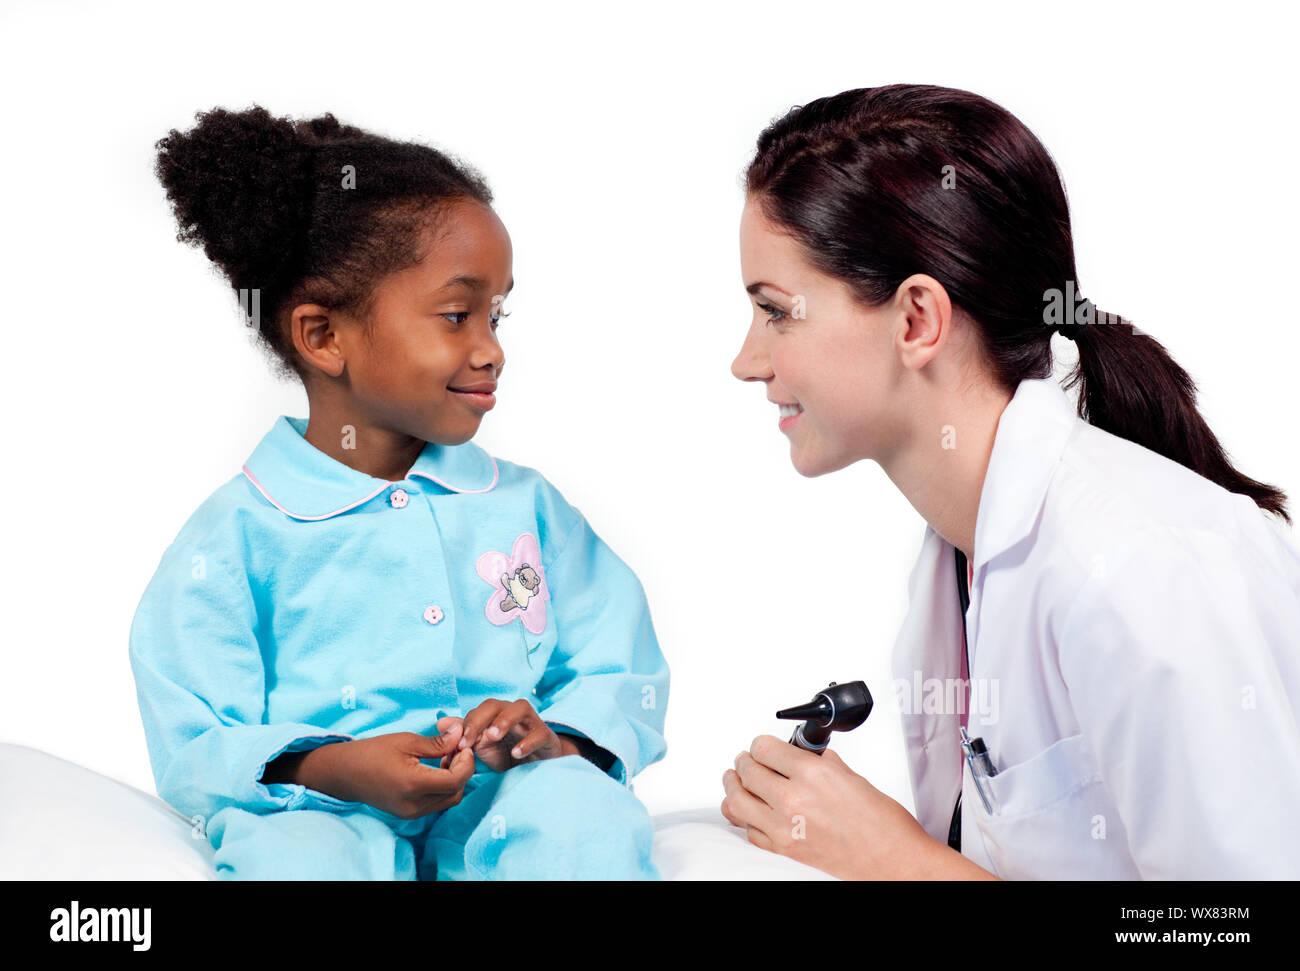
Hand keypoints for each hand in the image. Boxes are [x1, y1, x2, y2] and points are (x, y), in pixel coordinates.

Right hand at [289, 717, 474, 818]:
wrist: (344, 773)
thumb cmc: (372, 752)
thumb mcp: (406, 741)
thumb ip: (437, 742)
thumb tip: (461, 733)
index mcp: (413, 784)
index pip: (455, 780)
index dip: (466, 763)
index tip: (462, 745)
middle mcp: (414, 804)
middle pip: (456, 793)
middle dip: (463, 771)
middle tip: (457, 749)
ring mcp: (411, 812)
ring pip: (448, 800)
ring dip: (454, 780)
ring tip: (446, 758)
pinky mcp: (408, 813)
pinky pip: (436, 803)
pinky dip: (443, 787)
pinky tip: (435, 769)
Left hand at [457, 698, 571, 771]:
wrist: (538, 765)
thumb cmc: (507, 752)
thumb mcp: (482, 746)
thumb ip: (464, 735)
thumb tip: (440, 723)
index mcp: (495, 715)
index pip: (477, 711)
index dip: (466, 726)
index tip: (456, 748)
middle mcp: (512, 713)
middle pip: (495, 704)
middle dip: (479, 720)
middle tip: (469, 742)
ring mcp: (532, 722)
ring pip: (520, 708)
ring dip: (504, 720)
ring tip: (492, 737)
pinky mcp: (547, 736)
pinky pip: (539, 733)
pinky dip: (527, 742)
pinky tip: (515, 753)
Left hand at [719, 734, 935, 879]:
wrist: (893, 862)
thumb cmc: (883, 825)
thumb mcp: (852, 777)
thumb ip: (822, 764)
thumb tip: (807, 756)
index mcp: (813, 774)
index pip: (764, 748)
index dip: (761, 743)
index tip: (762, 745)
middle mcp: (794, 799)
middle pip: (747, 771)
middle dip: (745, 761)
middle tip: (745, 759)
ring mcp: (784, 828)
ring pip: (738, 802)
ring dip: (734, 787)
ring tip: (734, 780)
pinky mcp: (784, 850)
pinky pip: (749, 831)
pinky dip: (745, 819)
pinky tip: (748, 811)